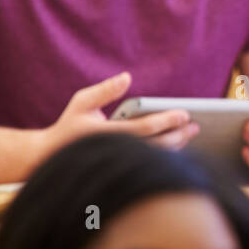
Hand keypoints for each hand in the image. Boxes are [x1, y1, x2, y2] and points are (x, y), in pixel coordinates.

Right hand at [39, 71, 199, 157]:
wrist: (51, 159)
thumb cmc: (69, 127)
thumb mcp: (81, 103)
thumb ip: (104, 91)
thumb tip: (127, 77)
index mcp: (105, 135)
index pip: (144, 129)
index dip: (167, 121)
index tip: (185, 114)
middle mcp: (115, 153)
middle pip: (156, 147)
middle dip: (179, 136)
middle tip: (196, 126)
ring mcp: (120, 165)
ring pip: (155, 159)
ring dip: (177, 147)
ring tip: (190, 134)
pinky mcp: (123, 171)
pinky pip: (150, 165)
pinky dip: (167, 156)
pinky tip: (178, 146)